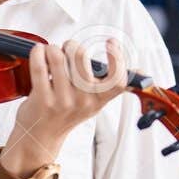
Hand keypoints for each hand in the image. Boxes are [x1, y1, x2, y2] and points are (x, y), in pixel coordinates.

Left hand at [6, 36, 127, 166]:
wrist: (41, 136)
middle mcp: (83, 101)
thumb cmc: (67, 113)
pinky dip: (38, 53)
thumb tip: (140, 72)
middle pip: (82, 58)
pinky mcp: (42, 100)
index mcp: (99, 100)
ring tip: (51, 51)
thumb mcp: (94, 103)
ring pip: (59, 58)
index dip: (117, 58)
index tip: (111, 43)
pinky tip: (39, 52)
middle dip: (72, 46)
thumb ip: (112, 86)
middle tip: (67, 48)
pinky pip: (40, 66)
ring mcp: (62, 101)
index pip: (118, 80)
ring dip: (53, 48)